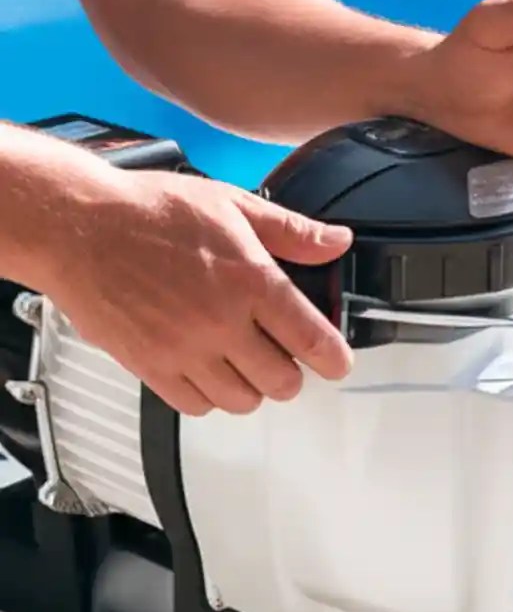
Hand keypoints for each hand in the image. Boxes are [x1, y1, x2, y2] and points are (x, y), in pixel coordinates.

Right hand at [44, 170, 354, 415]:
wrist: (77, 225)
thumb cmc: (150, 210)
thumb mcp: (233, 204)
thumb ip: (291, 231)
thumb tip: (336, 242)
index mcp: (251, 281)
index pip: (311, 338)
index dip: (334, 358)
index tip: (338, 362)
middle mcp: (221, 322)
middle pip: (281, 381)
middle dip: (292, 373)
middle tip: (284, 356)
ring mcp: (184, 349)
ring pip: (242, 400)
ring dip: (252, 387)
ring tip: (246, 363)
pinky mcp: (150, 366)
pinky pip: (195, 406)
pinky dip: (210, 397)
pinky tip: (209, 371)